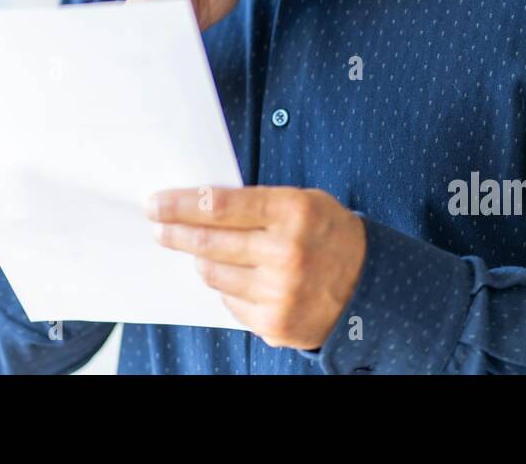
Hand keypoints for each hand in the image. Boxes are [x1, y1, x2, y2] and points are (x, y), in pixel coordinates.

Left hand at [145, 185, 366, 349]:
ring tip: (203, 251)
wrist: (369, 286)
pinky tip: (239, 276)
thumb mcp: (303, 201)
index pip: (220, 206)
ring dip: (201, 260)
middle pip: (208, 243)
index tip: (156, 203)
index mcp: (293, 213)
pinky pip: (228, 301)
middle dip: (174, 232)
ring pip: (212, 274)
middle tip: (158, 225)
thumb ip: (256, 202)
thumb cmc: (328, 234)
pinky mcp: (274, 322)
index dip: (180, 205)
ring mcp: (279, 293)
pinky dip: (227, 286)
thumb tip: (198, 205)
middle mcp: (286, 254)